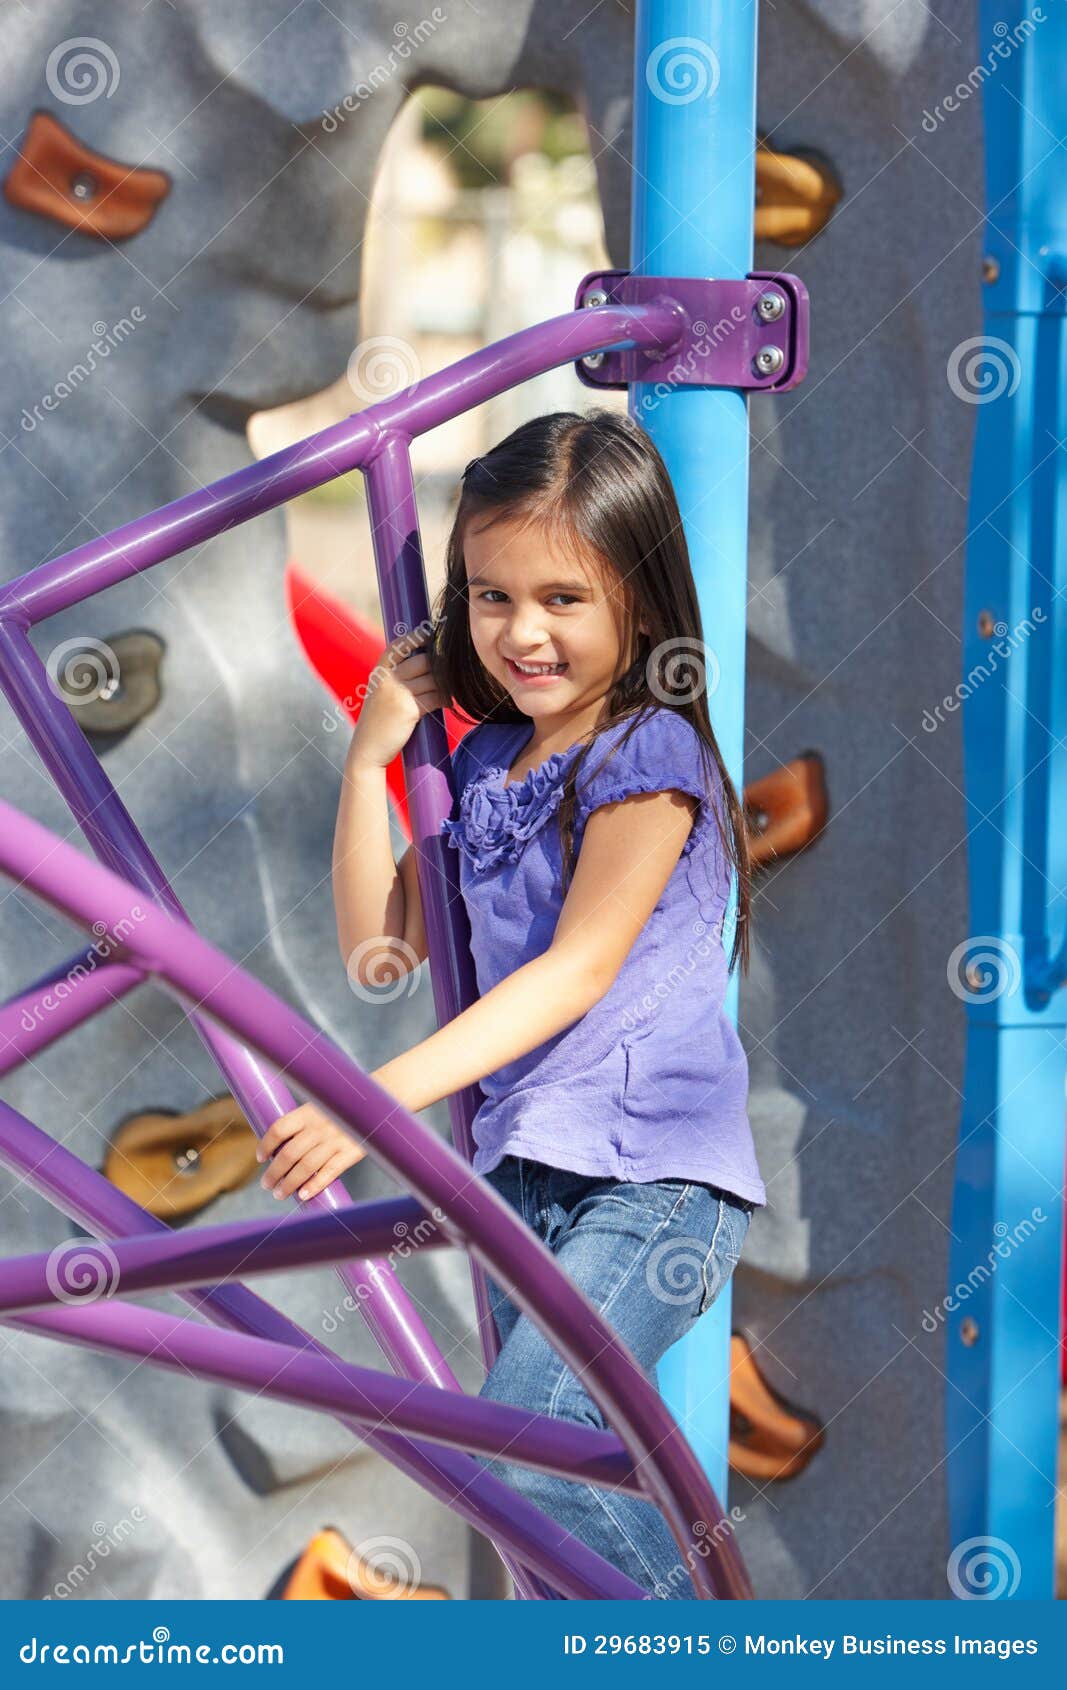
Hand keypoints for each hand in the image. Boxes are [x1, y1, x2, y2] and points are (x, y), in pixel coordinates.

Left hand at [256, 1102, 366, 1201]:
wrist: (376, 1107)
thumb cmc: (341, 1111)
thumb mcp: (320, 1108)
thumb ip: (302, 1125)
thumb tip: (277, 1150)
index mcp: (308, 1112)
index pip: (279, 1129)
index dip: (266, 1145)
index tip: (261, 1157)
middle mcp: (320, 1126)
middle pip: (289, 1153)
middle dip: (274, 1173)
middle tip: (266, 1184)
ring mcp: (335, 1139)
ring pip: (306, 1167)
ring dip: (289, 1183)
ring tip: (279, 1193)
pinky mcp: (351, 1152)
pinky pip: (329, 1172)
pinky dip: (314, 1185)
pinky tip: (303, 1195)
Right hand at [349, 629, 448, 770]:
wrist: (368, 749)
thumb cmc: (379, 721)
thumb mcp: (380, 692)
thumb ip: (396, 676)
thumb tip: (426, 660)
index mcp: (379, 671)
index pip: (400, 644)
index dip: (418, 636)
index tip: (432, 633)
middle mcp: (387, 678)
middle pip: (425, 660)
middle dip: (440, 666)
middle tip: (451, 671)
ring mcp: (397, 692)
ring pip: (433, 679)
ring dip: (446, 686)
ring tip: (449, 692)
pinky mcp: (408, 709)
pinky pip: (435, 697)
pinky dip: (445, 700)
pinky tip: (447, 703)